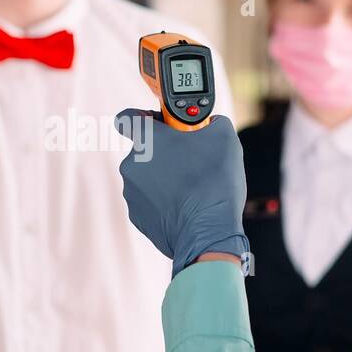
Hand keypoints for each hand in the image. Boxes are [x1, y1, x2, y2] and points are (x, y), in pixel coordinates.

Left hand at [113, 109, 249, 277]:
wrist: (208, 233)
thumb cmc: (213, 182)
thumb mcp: (223, 136)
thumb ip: (209, 121)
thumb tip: (209, 123)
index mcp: (147, 140)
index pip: (127, 118)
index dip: (143, 118)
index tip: (161, 125)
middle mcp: (131, 165)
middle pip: (145, 151)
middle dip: (165, 152)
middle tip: (190, 159)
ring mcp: (131, 192)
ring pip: (147, 177)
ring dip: (165, 178)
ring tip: (192, 186)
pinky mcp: (137, 216)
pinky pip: (149, 200)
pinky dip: (164, 201)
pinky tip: (186, 205)